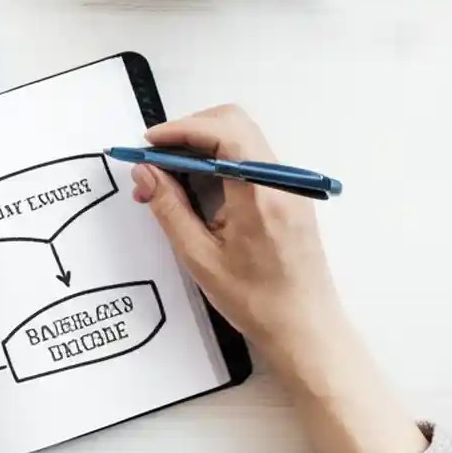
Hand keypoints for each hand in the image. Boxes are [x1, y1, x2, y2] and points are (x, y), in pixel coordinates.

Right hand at [129, 104, 336, 360]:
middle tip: (155, 158)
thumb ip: (169, 208)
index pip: (222, 132)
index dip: (180, 129)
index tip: (149, 144)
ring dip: (202, 147)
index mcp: (260, 194)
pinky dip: (219, 162)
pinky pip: (250, 160)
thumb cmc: (258, 301)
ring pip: (241, 138)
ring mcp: (289, 186)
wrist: (306, 328)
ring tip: (169, 179)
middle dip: (188, 132)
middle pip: (233, 123)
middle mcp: (281, 181)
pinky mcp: (289, 194)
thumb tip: (146, 173)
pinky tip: (196, 189)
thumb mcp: (199, 256)